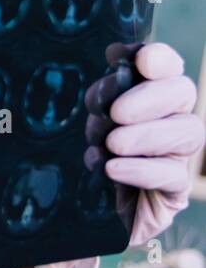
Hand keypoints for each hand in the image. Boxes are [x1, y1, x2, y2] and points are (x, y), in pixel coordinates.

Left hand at [101, 42, 202, 246]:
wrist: (80, 214)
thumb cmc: (84, 157)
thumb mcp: (87, 121)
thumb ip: (103, 92)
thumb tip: (115, 54)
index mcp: (150, 96)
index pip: (167, 67)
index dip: (158, 59)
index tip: (138, 60)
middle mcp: (172, 119)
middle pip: (182, 93)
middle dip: (150, 98)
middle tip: (115, 113)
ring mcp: (178, 156)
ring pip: (187, 133)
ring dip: (146, 135)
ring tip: (113, 144)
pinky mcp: (173, 192)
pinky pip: (172, 176)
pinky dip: (142, 170)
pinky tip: (114, 169)